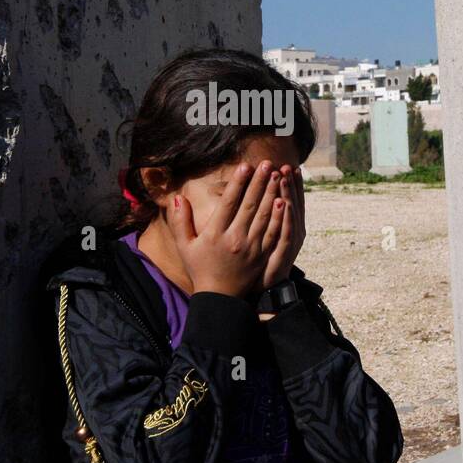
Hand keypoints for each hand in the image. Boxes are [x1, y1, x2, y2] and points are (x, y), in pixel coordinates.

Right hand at [167, 161, 280, 296]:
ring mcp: (251, 248)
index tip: (244, 166)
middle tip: (266, 164)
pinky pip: (273, 232)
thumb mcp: (184, 246)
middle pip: (249, 206)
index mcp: (215, 234)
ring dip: (271, 194)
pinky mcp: (262, 256)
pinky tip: (284, 201)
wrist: (219, 298)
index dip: (238, 184)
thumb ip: (180, 221)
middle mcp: (234, 239)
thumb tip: (179, 198)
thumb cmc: (200, 268)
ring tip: (277, 176)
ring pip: (264, 216)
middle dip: (259, 182)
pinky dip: (279, 217)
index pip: (228, 204)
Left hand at [260, 165, 304, 289]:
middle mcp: (292, 232)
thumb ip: (262, 215)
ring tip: (284, 177)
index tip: (287, 166)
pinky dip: (287, 218)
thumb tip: (254, 194)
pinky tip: (285, 203)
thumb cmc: (260, 261)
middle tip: (286, 166)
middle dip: (290, 184)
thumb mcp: (264, 236)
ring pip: (291, 215)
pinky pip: (286, 233)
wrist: (264, 289)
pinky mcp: (283, 254)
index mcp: (286, 227)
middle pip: (293, 203)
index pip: (290, 200)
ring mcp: (289, 243)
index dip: (290, 184)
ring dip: (288, 195)